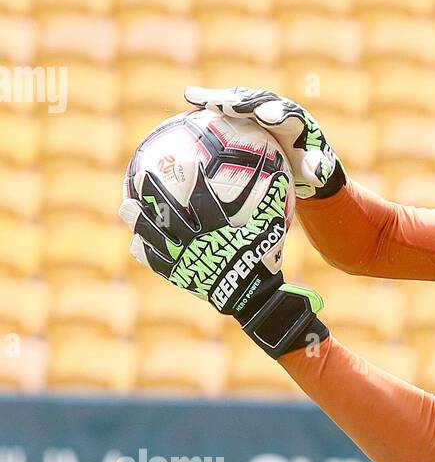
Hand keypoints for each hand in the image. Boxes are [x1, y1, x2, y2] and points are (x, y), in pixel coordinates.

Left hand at [119, 164, 327, 358]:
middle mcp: (198, 242)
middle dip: (155, 194)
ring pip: (157, 237)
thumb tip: (283, 176)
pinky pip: (160, 264)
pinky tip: (136, 244)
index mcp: (218, 229)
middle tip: (141, 176)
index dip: (193, 181)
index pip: (203, 200)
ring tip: (125, 206)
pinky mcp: (182, 277)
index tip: (185, 162)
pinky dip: (147, 254)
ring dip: (140, 221)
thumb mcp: (270, 232)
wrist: (253, 300)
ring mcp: (187, 260)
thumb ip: (271, 204)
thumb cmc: (263, 261)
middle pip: (170, 215)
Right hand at [184, 86, 345, 199]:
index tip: (265, 116)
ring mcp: (257, 105)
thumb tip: (317, 176)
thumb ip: (318, 170)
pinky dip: (209, 100)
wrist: (299, 156)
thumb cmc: (307, 167)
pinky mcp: (243, 110)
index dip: (276, 113)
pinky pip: (225, 104)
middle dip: (243, 102)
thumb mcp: (316, 172)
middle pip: (258, 101)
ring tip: (201, 98)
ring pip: (238, 98)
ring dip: (220, 97)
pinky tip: (189, 97)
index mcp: (295, 121)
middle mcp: (275, 107)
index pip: (287, 114)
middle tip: (226, 105)